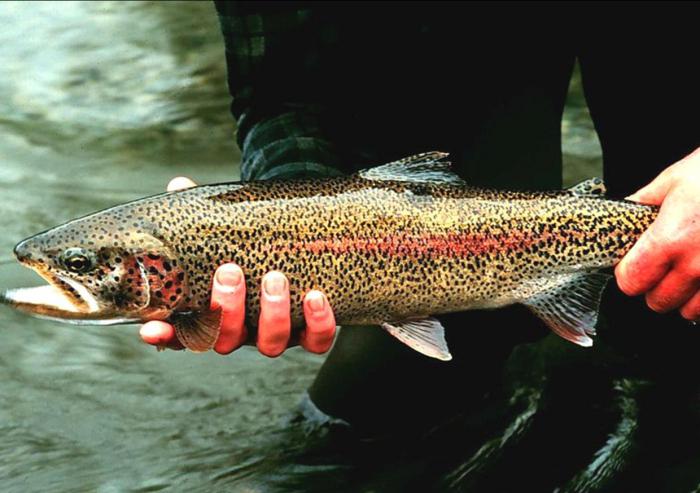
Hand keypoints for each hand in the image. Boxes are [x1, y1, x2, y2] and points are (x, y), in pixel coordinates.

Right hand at [139, 177, 336, 355]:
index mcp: (215, 313)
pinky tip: (315, 296)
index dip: (166, 336)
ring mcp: (276, 334)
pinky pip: (316, 341)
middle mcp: (243, 331)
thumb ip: (203, 213)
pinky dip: (318, 323)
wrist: (298, 248)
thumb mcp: (226, 229)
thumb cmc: (250, 244)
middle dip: (226, 308)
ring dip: (271, 313)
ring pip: (270, 343)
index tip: (150, 328)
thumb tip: (180, 184)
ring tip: (274, 278)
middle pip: (227, 339)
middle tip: (229, 271)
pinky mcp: (312, 333)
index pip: (182, 334)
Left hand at [615, 148, 699, 320]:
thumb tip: (623, 211)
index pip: (631, 281)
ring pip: (689, 312)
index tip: (633, 263)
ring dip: (685, 296)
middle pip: (657, 301)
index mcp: (670, 239)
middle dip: (654, 286)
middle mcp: (697, 265)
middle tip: (662, 267)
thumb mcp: (674, 180)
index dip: (628, 272)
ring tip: (689, 271)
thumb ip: (643, 203)